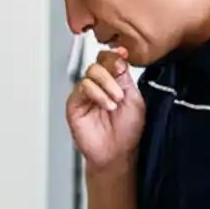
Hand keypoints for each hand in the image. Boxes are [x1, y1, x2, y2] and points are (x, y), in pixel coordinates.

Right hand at [67, 48, 144, 170]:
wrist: (117, 153)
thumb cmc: (127, 131)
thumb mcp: (134, 99)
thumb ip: (125, 77)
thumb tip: (120, 57)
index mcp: (113, 82)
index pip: (110, 59)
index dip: (116, 55)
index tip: (123, 56)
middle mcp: (98, 86)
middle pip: (99, 62)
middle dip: (112, 74)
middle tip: (120, 93)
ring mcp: (86, 94)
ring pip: (91, 72)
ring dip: (106, 86)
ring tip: (114, 103)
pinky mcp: (75, 103)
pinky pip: (83, 86)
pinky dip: (97, 93)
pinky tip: (106, 105)